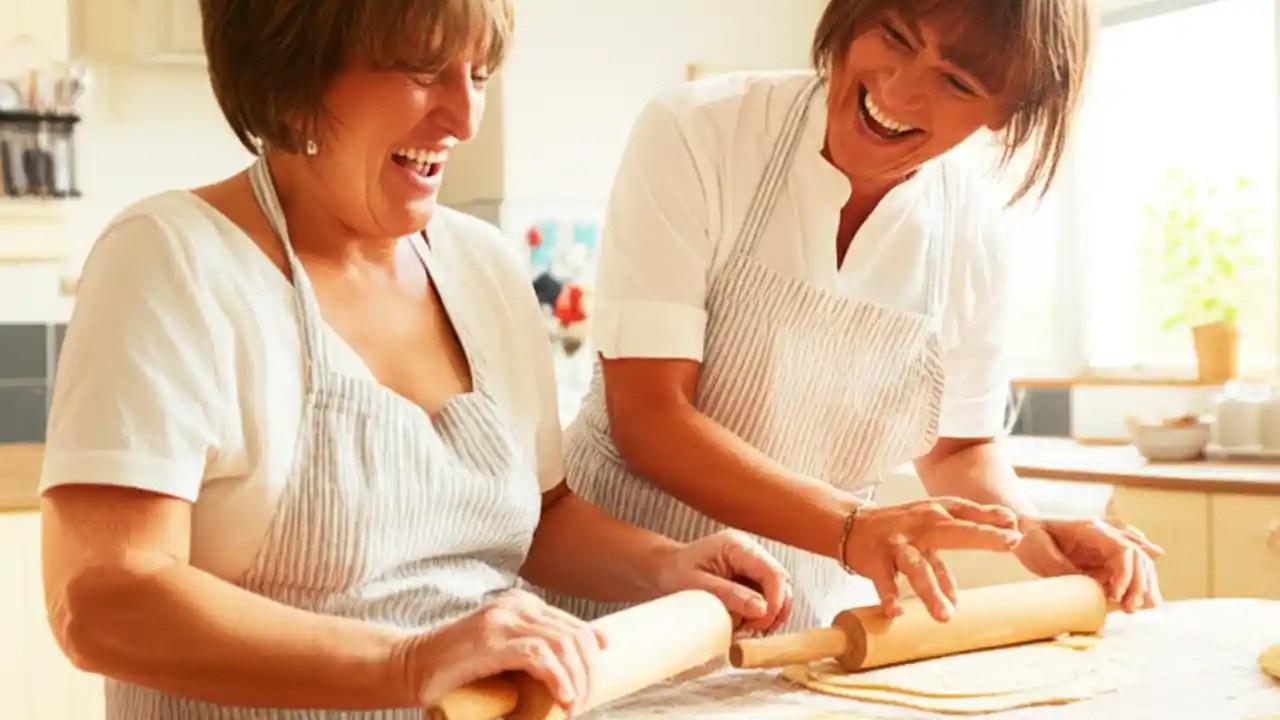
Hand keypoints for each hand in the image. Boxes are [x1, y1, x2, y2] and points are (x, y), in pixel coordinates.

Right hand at [404, 589, 607, 715]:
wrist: (412, 666)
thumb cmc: (458, 667)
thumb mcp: (503, 653)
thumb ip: (531, 651)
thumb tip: (572, 672)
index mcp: (522, 604)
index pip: (573, 626)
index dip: (592, 651)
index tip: (597, 676)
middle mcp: (516, 605)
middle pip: (573, 635)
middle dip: (587, 672)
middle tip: (581, 703)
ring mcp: (502, 620)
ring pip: (561, 645)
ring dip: (575, 680)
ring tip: (571, 705)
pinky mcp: (491, 641)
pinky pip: (538, 656)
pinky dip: (557, 678)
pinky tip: (562, 697)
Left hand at [656, 529, 792, 634]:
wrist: (666, 570)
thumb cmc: (675, 572)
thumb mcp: (696, 585)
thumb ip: (729, 595)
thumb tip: (762, 609)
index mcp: (738, 546)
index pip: (773, 573)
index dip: (775, 601)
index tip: (762, 624)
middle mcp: (751, 552)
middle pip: (782, 583)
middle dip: (773, 611)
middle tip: (752, 630)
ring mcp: (753, 565)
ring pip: (778, 594)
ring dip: (767, 616)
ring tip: (744, 628)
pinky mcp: (751, 578)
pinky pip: (767, 600)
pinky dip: (760, 616)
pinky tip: (743, 624)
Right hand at [843, 498, 1023, 621]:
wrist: (849, 524)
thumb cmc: (898, 528)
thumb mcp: (928, 529)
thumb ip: (953, 548)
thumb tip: (979, 571)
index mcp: (934, 514)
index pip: (968, 513)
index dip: (992, 518)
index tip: (1016, 527)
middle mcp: (919, 525)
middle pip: (954, 531)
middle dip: (983, 536)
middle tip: (1011, 543)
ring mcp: (897, 544)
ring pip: (918, 567)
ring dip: (931, 591)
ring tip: (947, 616)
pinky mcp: (877, 561)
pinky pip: (885, 582)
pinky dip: (889, 597)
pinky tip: (897, 613)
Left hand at [1015, 516, 1163, 612]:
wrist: (1026, 532)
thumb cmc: (1032, 539)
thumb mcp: (1041, 552)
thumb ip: (1063, 567)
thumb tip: (1085, 585)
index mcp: (1093, 530)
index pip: (1124, 549)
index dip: (1126, 574)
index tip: (1115, 597)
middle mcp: (1107, 535)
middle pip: (1138, 556)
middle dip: (1140, 584)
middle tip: (1130, 609)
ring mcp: (1109, 546)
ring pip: (1141, 561)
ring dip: (1145, 584)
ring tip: (1145, 607)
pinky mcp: (1107, 558)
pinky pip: (1132, 568)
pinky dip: (1141, 582)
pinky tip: (1148, 599)